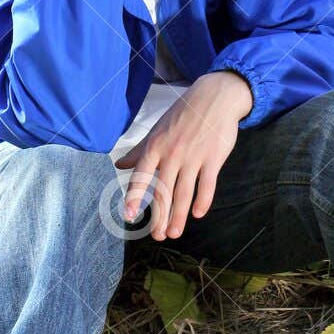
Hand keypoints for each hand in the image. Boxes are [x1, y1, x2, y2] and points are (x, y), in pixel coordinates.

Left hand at [114, 72, 253, 239]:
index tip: (130, 216)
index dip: (135, 197)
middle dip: (160, 216)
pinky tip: (199, 214)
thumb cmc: (183, 115)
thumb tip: (119, 165)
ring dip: (179, 215)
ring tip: (174, 232)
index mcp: (156, 146)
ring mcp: (194, 156)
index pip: (142, 176)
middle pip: (164, 190)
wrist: (215, 97)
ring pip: (184, 192)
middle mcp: (172, 153)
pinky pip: (207, 183)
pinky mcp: (214, 157)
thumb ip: (139, 151)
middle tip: (157, 236)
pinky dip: (203, 200)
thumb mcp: (157, 130)